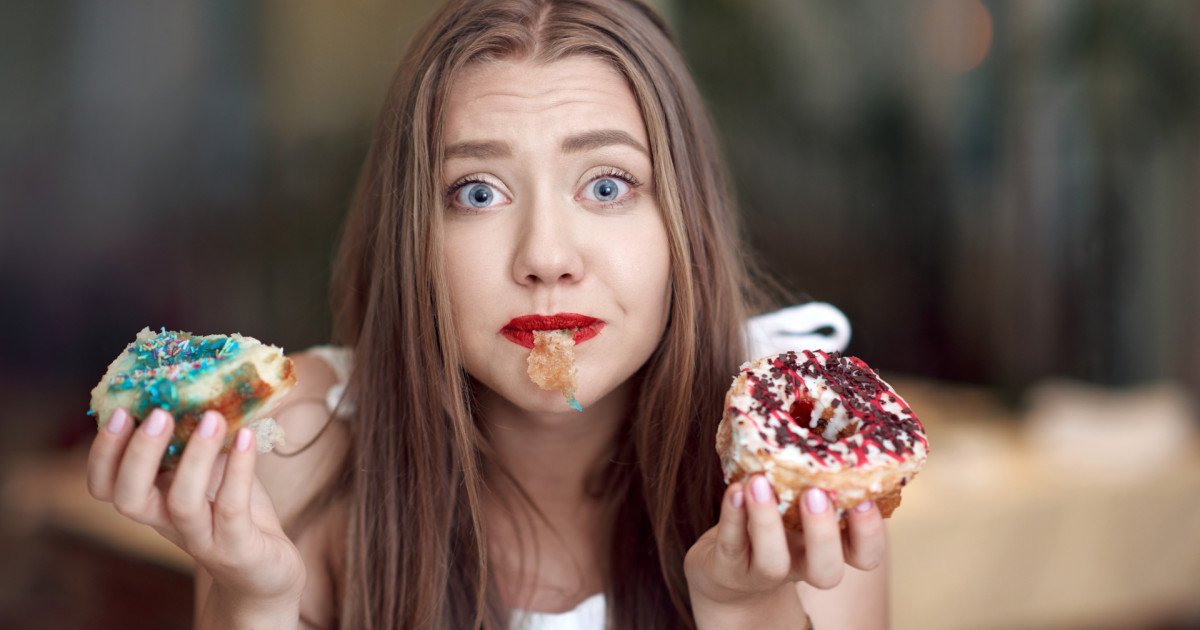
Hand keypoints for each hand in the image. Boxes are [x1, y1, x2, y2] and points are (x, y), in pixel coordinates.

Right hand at [87, 407, 305, 605]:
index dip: (103, 453)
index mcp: (154, 501)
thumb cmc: (236, 513)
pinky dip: (240, 470)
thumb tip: (205, 382)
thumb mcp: (213, 472)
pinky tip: (247, 437)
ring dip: (194, 457)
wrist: (268, 573)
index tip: (117, 410)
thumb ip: (201, 440)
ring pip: (181, 502)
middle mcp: (168, 523)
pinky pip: (232, 507)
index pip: (105, 486)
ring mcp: (202, 538)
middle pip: (129, 498)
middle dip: (137, 454)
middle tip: (158, 412)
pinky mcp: (237, 548)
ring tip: (212, 418)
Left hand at [684, 475, 885, 610]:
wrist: (728, 570)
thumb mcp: (801, 498)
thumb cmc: (776, 519)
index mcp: (830, 548)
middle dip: (823, 532)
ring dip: (767, 522)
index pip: (865, 553)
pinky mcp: (728, 568)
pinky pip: (731, 545)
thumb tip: (827, 399)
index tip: (865, 499)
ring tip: (759, 482)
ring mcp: (762, 573)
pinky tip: (734, 489)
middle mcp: (802, 565)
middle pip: (827, 570)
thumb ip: (815, 469)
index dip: (870, 533)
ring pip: (772, 562)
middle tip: (815, 493)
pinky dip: (732, 516)